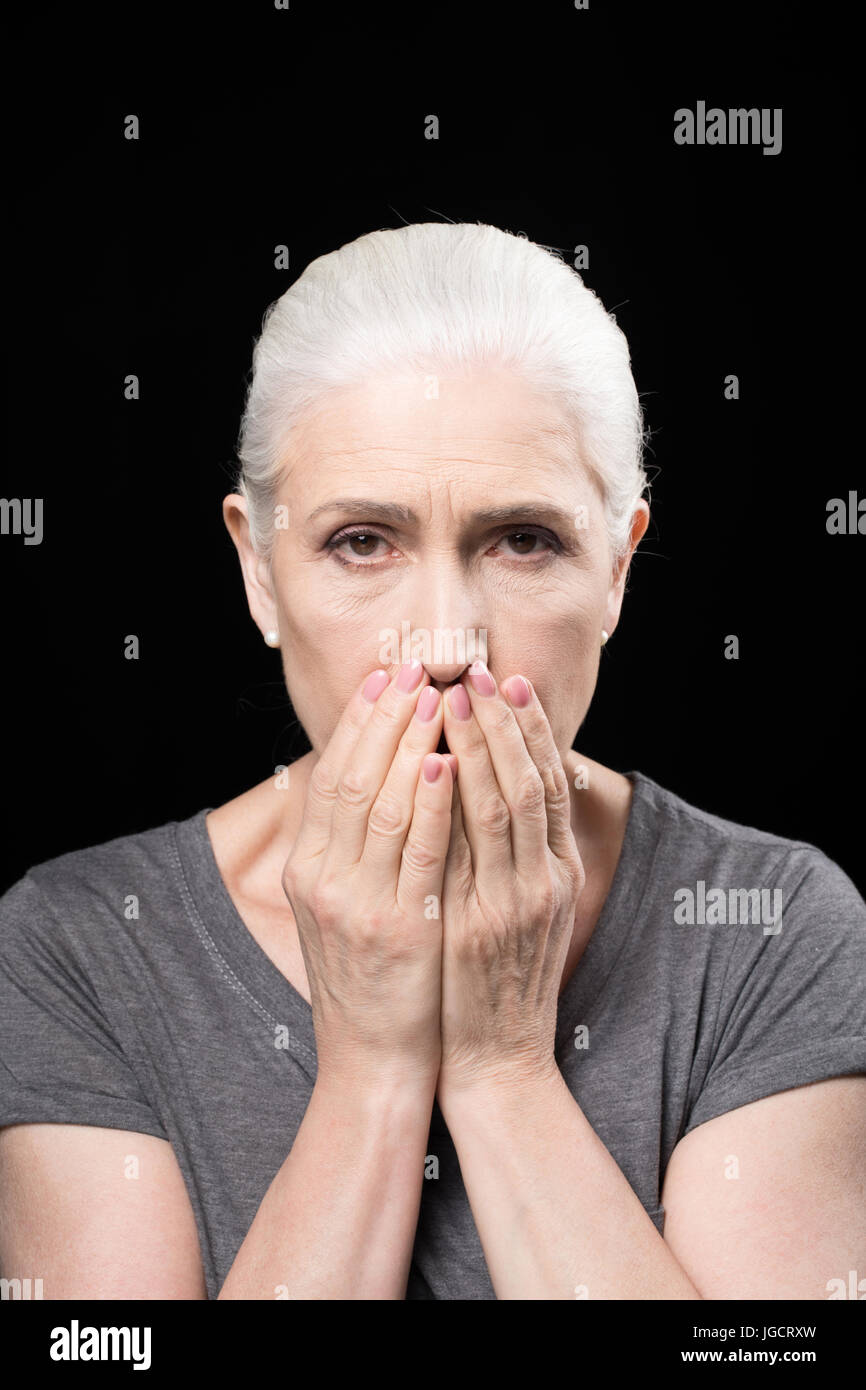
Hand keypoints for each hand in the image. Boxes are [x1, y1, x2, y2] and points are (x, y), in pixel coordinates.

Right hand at [281, 661, 453, 1090]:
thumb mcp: (342, 907)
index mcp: (309, 870)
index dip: (360, 724)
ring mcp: (358, 905)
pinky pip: (420, 854)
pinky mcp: (400, 930)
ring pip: (385, 805)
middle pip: (355, 778)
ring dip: (414, 745)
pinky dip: (434, 804)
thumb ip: (352, 847)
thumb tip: (376, 776)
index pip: (332, 777)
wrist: (374, 1063)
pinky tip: (451, 765)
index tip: (387, 679)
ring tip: (439, 699)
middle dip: (388, 719)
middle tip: (417, 670)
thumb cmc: (370, 978)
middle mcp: (324, 881)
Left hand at [436, 664, 584, 1097]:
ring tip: (458, 696)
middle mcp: (545, 881)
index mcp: (556, 874)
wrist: (500, 1062)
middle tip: (481, 671)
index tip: (508, 683)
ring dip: (481, 744)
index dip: (529, 730)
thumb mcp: (522, 913)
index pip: (547, 783)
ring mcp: (516, 902)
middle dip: (504, 722)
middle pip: (529, 781)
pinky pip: (468, 849)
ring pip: (503, 804)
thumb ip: (512, 855)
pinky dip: (456, 800)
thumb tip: (482, 787)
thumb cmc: (499, 984)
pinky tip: (437, 762)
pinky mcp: (480, 926)